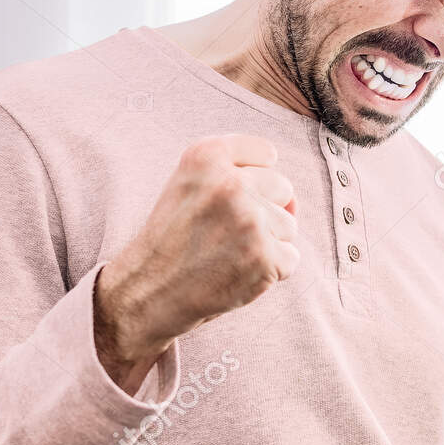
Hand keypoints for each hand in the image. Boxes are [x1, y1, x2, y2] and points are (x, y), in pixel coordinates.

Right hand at [93, 135, 297, 391]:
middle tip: (222, 233)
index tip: (223, 201)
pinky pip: (291, 258)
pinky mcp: (264, 257)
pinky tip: (237, 274)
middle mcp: (230, 182)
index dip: (251, 181)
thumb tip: (295, 201)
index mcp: (206, 155)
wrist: (149, 291)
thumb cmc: (174, 238)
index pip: (266, 154)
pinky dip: (270, 271)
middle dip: (263, 211)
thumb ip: (239, 173)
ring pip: (289, 226)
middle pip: (283, 188)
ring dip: (266, 243)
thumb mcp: (190, 184)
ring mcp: (250, 220)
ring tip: (227, 254)